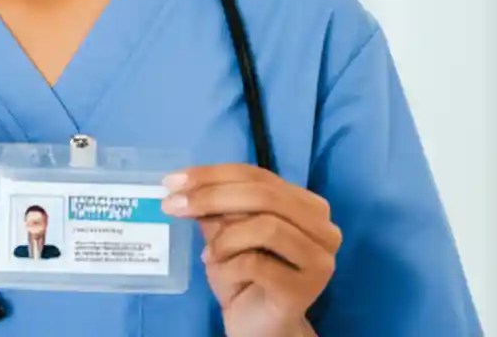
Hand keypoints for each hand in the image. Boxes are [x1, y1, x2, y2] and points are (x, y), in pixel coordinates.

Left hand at [162, 165, 340, 336]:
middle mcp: (324, 228)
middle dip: (212, 196)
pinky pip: (257, 264)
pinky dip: (229, 267)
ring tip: (209, 256)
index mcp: (308, 206)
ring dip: (225, 239)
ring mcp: (319, 260)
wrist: (259, 327)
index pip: (258, 175)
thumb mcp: (226, 233)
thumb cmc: (245, 276)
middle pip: (265, 195)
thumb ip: (215, 207)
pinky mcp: (305, 289)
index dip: (213, 174)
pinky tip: (223, 275)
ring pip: (266, 226)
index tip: (172, 181)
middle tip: (173, 206)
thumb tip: (183, 184)